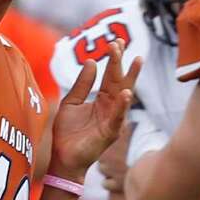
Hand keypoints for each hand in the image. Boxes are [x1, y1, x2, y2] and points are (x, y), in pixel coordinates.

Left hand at [49, 41, 140, 180]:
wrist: (63, 157)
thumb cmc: (68, 132)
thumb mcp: (71, 102)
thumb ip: (82, 84)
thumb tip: (91, 62)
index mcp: (102, 99)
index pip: (110, 75)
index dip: (113, 59)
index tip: (116, 42)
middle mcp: (111, 107)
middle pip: (119, 81)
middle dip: (121, 62)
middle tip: (122, 42)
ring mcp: (112, 119)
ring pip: (123, 95)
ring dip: (129, 78)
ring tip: (135, 61)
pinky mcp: (110, 132)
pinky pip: (118, 117)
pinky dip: (122, 106)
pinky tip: (126, 93)